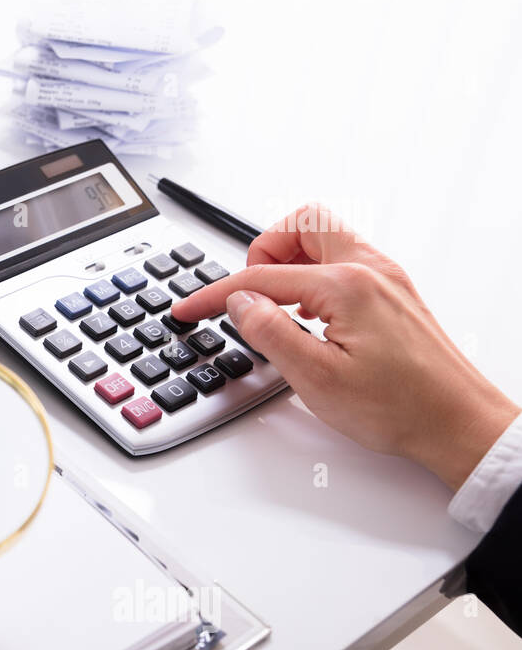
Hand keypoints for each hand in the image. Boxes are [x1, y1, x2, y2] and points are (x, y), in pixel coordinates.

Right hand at [171, 203, 518, 491]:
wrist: (459, 426)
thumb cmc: (402, 408)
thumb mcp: (316, 378)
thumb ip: (270, 331)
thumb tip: (240, 302)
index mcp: (347, 285)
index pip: (262, 276)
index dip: (215, 293)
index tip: (190, 308)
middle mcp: (370, 270)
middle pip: (302, 224)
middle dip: (263, 248)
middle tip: (247, 290)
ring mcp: (386, 279)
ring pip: (325, 237)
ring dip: (290, 260)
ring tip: (272, 303)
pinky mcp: (393, 295)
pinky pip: (343, 261)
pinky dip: (313, 275)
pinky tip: (306, 314)